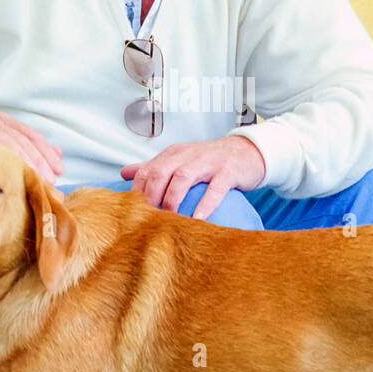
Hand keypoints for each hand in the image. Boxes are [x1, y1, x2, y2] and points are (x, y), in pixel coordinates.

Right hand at [0, 112, 63, 184]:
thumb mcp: (8, 151)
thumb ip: (33, 152)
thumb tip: (59, 153)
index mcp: (4, 122)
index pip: (31, 135)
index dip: (46, 154)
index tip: (58, 171)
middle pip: (21, 138)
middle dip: (37, 160)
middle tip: (47, 180)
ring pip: (5, 140)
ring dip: (22, 161)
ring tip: (33, 180)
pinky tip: (8, 176)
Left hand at [120, 136, 265, 219]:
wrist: (248, 151)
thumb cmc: (211, 160)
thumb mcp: (181, 159)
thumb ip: (153, 166)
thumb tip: (124, 173)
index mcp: (174, 154)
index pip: (147, 169)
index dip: (137, 190)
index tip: (132, 211)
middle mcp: (188, 155)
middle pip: (161, 172)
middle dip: (151, 195)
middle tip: (147, 217)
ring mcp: (208, 162)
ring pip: (183, 177)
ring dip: (172, 199)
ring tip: (168, 219)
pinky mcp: (227, 171)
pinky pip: (214, 188)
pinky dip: (205, 204)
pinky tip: (198, 220)